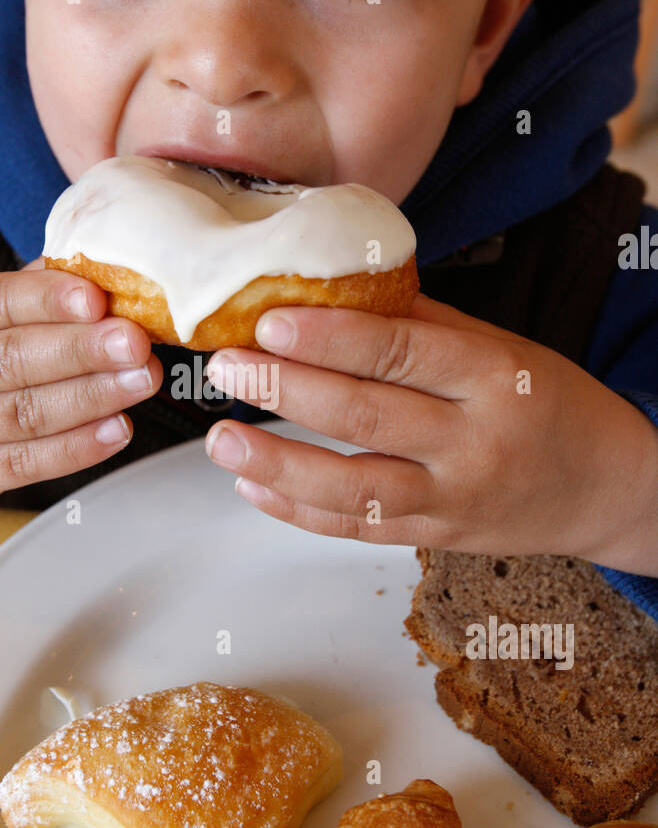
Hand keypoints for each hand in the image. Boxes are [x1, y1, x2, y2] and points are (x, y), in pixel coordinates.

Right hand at [0, 256, 161, 502]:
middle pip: (8, 360)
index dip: (44, 300)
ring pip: (21, 414)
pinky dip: (76, 448)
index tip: (97, 298)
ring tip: (140, 382)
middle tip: (135, 343)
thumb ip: (26, 292)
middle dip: (80, 351)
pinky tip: (117, 429)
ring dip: (90, 398)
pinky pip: (24, 464)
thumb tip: (101, 272)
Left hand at [203, 295, 657, 574]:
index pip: (402, 353)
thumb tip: (329, 289)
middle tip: (227, 368)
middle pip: (367, 417)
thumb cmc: (548, 403)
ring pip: (356, 488)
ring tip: (222, 439)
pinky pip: (359, 529)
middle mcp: (474, 441)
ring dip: (279, 464)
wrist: (605, 486)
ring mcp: (454, 498)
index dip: (331, 338)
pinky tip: (253, 486)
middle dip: (286, 391)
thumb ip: (420, 324)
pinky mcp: (437, 538)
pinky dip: (299, 511)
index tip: (270, 322)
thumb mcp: (501, 347)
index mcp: (494, 375)